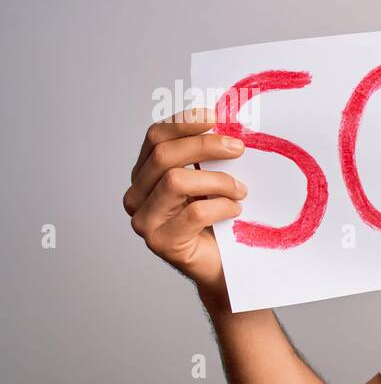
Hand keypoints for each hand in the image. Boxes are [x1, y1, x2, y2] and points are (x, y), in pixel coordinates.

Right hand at [123, 107, 247, 306]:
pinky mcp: (161, 242)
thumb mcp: (211, 182)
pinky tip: (235, 210)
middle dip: (205, 145)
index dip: (184, 122)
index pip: (156, 137)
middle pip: (164, 155)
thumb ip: (208, 157)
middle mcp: (137, 195)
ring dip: (218, 181)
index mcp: (145, 174)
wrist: (222, 268)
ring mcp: (144, 220)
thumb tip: (229, 124)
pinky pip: (193, 212)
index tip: (215, 116)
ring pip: (176, 181)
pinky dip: (221, 206)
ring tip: (241, 190)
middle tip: (238, 148)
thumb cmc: (218, 221)